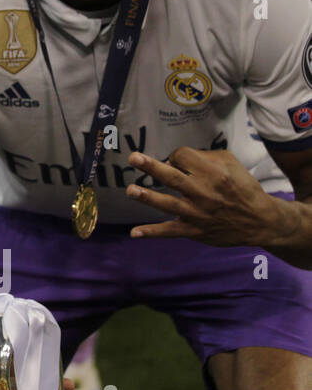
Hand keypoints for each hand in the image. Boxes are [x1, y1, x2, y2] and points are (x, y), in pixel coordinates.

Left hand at [125, 148, 293, 246]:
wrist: (260, 221)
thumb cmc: (242, 187)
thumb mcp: (231, 164)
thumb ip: (205, 156)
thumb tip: (175, 158)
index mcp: (213, 173)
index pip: (182, 157)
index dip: (175, 156)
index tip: (177, 161)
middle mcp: (204, 193)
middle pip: (173, 177)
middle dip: (152, 167)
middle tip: (133, 158)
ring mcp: (198, 213)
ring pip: (169, 204)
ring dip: (148, 197)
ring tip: (130, 190)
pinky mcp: (195, 230)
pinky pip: (171, 231)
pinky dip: (153, 232)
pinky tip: (134, 233)